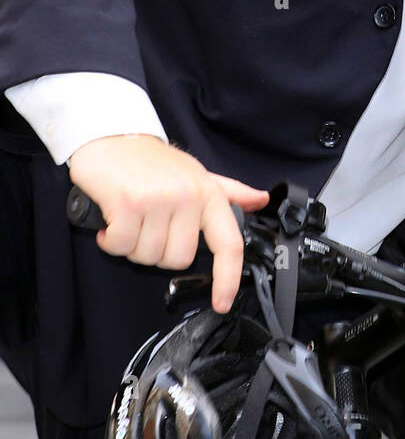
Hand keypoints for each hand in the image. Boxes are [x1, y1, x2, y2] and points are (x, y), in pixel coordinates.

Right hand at [68, 134, 269, 312]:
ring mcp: (159, 199)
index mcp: (208, 193)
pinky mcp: (128, 203)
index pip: (229, 243)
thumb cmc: (153, 161)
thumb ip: (228, 191)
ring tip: (131, 219)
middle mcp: (188, 196)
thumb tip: (260, 200)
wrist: (110, 136)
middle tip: (148, 227)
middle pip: (178, 259)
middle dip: (158, 251)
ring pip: (148, 256)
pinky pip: (122, 246)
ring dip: (132, 245)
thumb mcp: (196, 173)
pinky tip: (112, 221)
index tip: (222, 302)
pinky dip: (111, 240)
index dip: (228, 278)